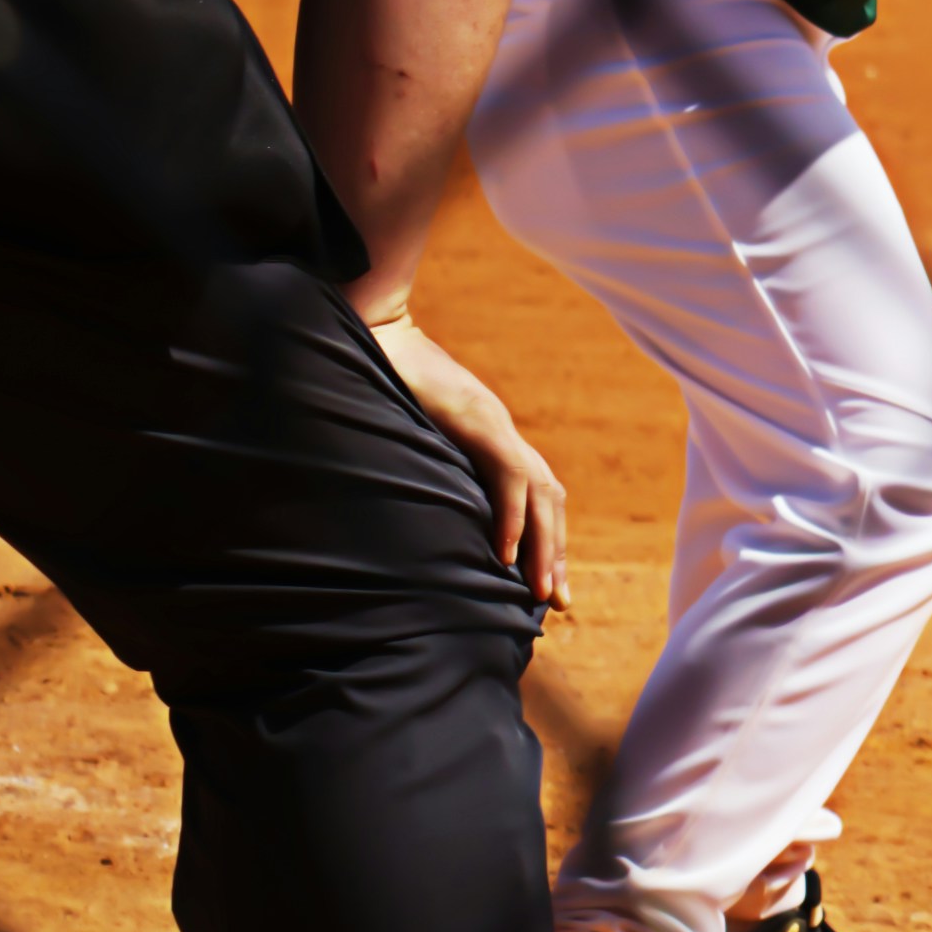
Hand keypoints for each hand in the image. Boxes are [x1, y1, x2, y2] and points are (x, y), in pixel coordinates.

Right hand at [368, 310, 569, 613]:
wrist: (374, 328)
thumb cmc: (381, 379)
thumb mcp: (408, 433)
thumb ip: (423, 463)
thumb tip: (410, 505)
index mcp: (490, 437)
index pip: (533, 493)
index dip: (544, 537)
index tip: (544, 583)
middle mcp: (501, 431)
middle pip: (548, 499)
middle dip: (555, 552)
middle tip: (557, 603)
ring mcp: (493, 423)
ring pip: (539, 491)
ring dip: (545, 544)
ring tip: (541, 591)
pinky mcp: (478, 418)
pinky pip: (507, 472)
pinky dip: (512, 514)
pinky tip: (507, 553)